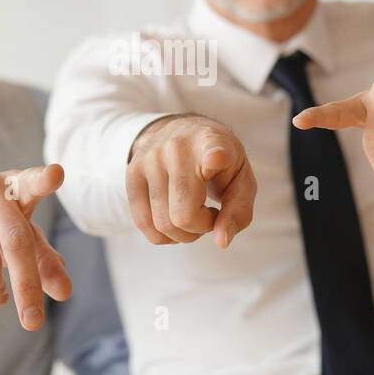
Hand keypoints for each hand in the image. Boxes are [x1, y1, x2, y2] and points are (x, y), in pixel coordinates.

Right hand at [125, 114, 255, 246]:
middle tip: (209, 214)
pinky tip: (174, 221)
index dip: (215, 157)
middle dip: (200, 228)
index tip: (216, 158)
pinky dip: (162, 235)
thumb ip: (238, 212)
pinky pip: (143, 223)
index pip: (213, 151)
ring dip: (182, 233)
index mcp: (213, 143)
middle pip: (184, 215)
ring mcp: (150, 159)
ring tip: (192, 214)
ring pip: (162, 224)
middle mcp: (177, 147)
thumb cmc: (219, 164)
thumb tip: (221, 241)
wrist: (181, 133)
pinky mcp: (131, 172)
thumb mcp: (241, 180)